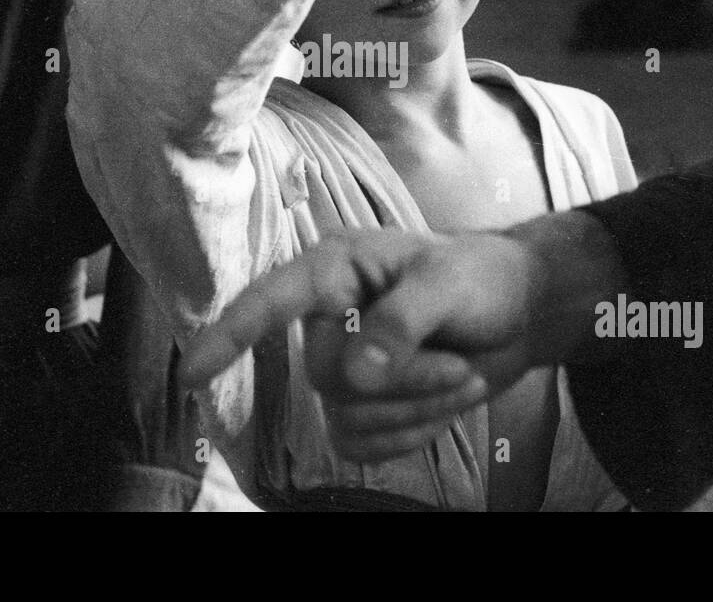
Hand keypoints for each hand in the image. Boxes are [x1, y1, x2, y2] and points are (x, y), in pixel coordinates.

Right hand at [179, 215, 623, 461]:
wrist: (520, 313)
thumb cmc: (481, 278)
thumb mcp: (447, 284)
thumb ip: (401, 322)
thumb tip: (356, 374)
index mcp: (336, 269)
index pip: (270, 302)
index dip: (229, 334)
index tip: (192, 372)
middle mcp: (328, 318)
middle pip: (329, 377)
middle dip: (405, 380)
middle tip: (458, 363)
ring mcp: (344, 367)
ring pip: (348, 418)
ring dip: (416, 408)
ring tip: (461, 374)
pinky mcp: (363, 407)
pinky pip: (367, 444)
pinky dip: (415, 432)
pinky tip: (444, 400)